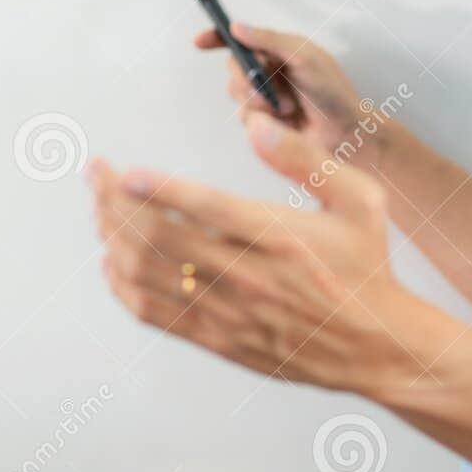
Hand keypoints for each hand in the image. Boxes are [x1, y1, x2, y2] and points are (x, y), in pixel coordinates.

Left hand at [88, 111, 423, 393]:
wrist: (376, 347)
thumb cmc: (365, 267)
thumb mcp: (358, 199)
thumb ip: (305, 158)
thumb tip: (257, 125)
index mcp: (280, 236)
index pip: (207, 210)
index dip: (159, 191)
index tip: (124, 171)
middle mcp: (249, 275)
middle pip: (161, 240)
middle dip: (116, 203)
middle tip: (95, 174)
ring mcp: (229, 312)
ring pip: (150, 277)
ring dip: (113, 240)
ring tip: (98, 209)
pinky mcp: (218, 339)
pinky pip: (155, 315)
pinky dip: (123, 287)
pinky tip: (110, 261)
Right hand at [196, 22, 377, 167]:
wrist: (346, 136)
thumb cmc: (334, 94)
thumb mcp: (304, 57)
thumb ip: (270, 40)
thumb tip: (237, 27)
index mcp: (279, 50)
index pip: (241, 39)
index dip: (217, 38)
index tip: (200, 42)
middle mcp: (269, 72)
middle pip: (234, 68)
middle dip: (247, 79)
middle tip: (266, 88)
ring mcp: (266, 97)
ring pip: (237, 95)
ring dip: (259, 101)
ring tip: (288, 107)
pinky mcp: (264, 122)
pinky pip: (246, 118)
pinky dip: (262, 119)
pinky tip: (284, 121)